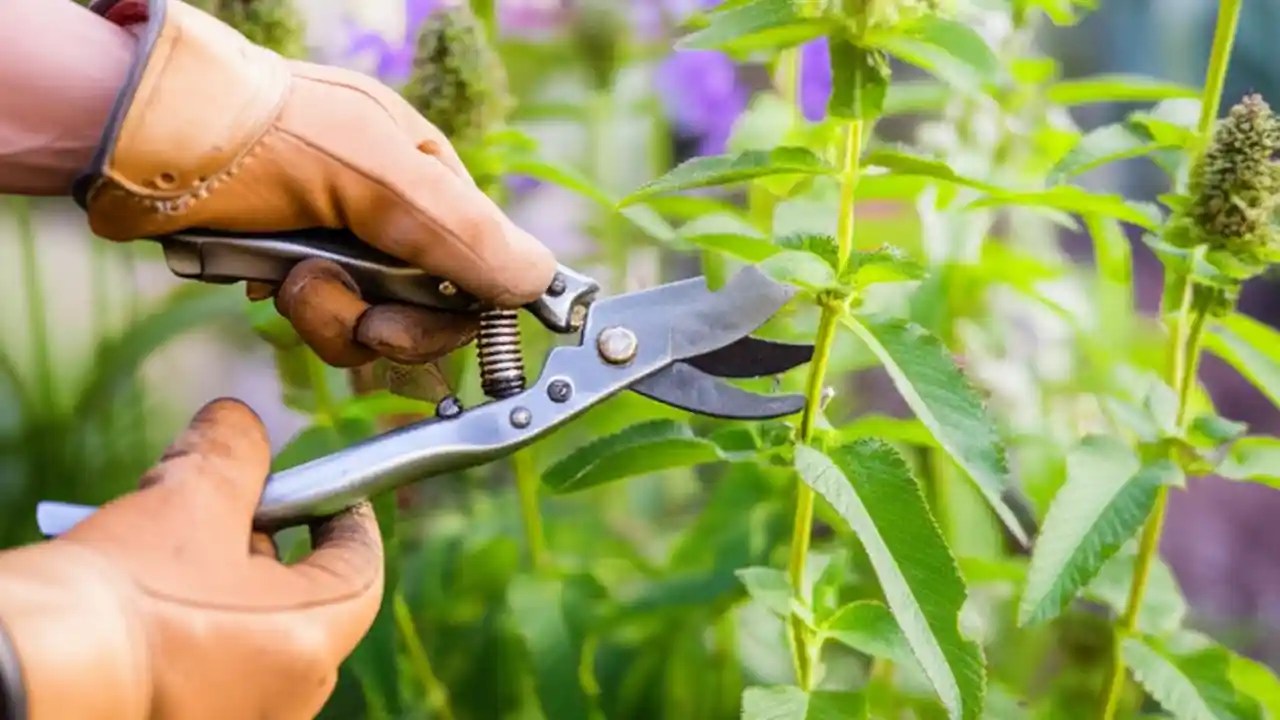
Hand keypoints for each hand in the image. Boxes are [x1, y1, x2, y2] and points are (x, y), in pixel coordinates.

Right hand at [0, 399, 382, 719]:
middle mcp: (286, 697)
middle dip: (263, 546)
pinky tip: (145, 600)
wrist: (34, 673)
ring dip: (221, 586)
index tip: (328, 493)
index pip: (361, 571)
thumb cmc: (125, 593)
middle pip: (301, 602)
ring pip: (251, 636)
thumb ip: (232, 452)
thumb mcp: (189, 497)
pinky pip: (208, 669)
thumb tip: (239, 424)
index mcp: (309, 641)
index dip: (347, 520)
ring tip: (168, 551)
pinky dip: (188, 631)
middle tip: (220, 512)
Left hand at [77, 0, 555, 366]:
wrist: (144, 141)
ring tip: (289, 276)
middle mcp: (395, 211)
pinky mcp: (297, 265)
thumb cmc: (268, 138)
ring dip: (330, 313)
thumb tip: (539, 281)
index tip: (405, 330)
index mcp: (429, 175)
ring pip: (374, 321)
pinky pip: (324, 319)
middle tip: (347, 309)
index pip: (480, 266)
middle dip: (382, 317)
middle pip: (428, 305)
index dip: (454, 312)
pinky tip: (264, 275)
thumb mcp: (379, 180)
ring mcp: (346, 239)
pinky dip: (296, 308)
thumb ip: (462, 233)